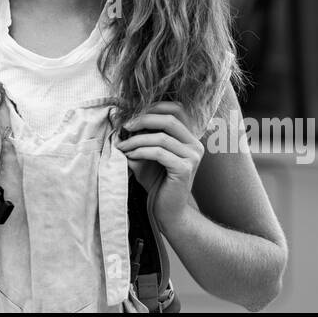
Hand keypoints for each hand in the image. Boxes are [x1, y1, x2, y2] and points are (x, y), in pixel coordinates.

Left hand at [114, 101, 209, 227]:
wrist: (167, 210)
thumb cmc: (156, 181)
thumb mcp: (147, 154)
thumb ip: (140, 137)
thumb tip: (123, 121)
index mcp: (189, 137)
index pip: (177, 109)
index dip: (155, 106)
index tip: (133, 113)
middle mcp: (195, 145)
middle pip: (169, 119)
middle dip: (143, 120)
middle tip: (125, 126)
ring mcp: (192, 157)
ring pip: (162, 137)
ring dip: (137, 140)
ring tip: (123, 146)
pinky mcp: (184, 169)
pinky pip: (159, 153)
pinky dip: (141, 151)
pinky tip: (130, 156)